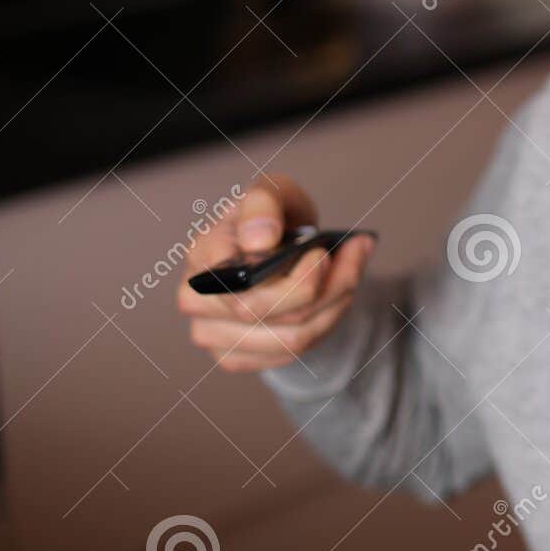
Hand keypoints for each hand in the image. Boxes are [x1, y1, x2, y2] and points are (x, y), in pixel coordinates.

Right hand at [176, 173, 375, 371]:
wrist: (279, 250)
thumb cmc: (272, 219)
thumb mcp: (273, 192)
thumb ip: (262, 204)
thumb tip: (259, 241)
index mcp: (201, 251)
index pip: (233, 276)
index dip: (282, 271)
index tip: (322, 251)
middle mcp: (195, 298)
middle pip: (261, 311)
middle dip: (317, 286)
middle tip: (350, 256)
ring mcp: (212, 334)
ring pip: (289, 336)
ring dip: (333, 303)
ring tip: (354, 269)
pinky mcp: (236, 358)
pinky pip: (294, 351)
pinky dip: (328, 320)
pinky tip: (341, 293)